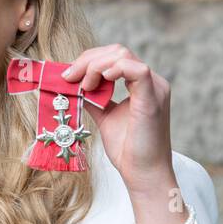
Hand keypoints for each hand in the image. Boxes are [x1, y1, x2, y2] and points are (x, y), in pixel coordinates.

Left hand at [60, 44, 174, 191]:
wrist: (142, 172)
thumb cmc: (127, 148)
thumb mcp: (104, 116)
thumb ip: (92, 98)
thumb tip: (72, 85)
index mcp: (141, 84)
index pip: (114, 57)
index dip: (88, 61)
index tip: (67, 75)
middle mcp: (151, 82)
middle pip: (116, 51)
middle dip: (87, 60)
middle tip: (68, 77)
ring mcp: (155, 87)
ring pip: (122, 55)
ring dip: (94, 66)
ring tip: (83, 86)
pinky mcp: (154, 96)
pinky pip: (137, 69)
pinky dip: (114, 69)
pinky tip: (99, 80)